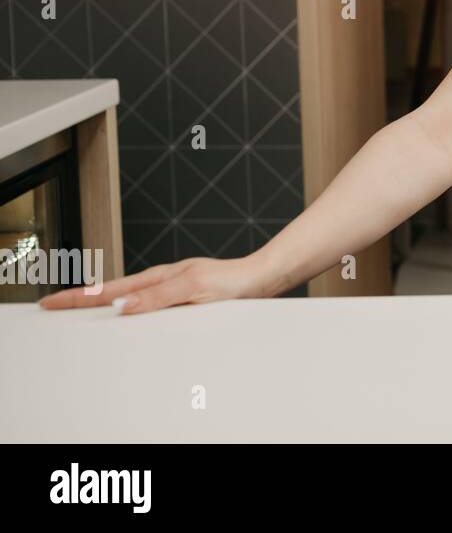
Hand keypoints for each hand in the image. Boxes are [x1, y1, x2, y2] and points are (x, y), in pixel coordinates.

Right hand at [37, 256, 276, 314]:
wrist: (260, 278)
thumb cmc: (232, 281)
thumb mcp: (194, 289)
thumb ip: (158, 297)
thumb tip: (122, 308)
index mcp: (159, 278)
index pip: (109, 290)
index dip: (78, 297)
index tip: (51, 302)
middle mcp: (161, 281)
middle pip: (111, 291)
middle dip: (79, 298)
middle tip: (50, 304)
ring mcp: (170, 287)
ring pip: (125, 295)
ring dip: (99, 301)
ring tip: (75, 308)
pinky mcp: (182, 295)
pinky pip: (144, 301)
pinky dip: (124, 305)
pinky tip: (122, 313)